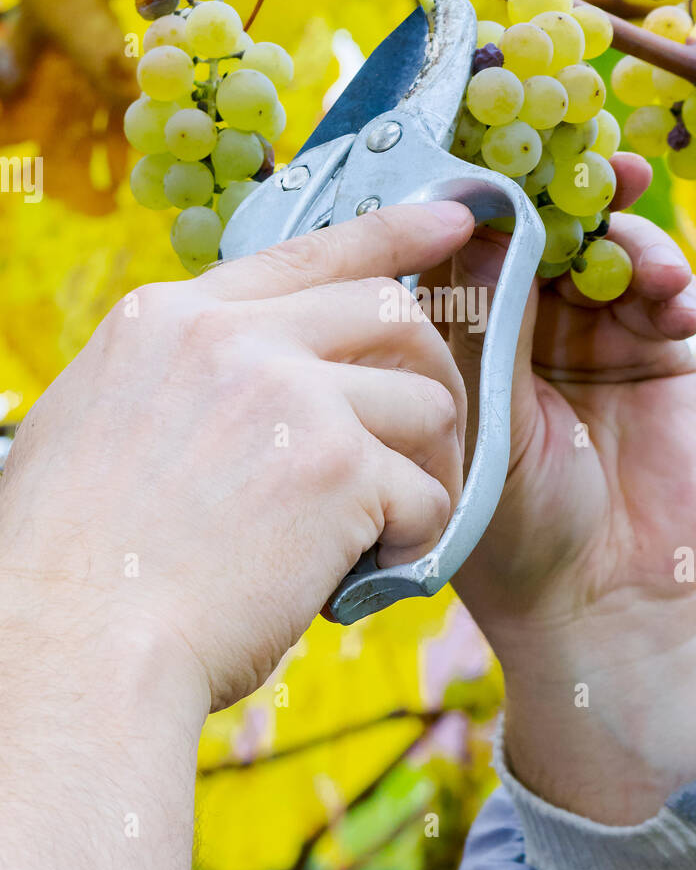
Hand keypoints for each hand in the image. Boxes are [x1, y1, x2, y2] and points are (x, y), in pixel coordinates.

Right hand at [0, 201, 472, 711]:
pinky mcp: (341, 472)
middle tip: (434, 432)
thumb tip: (231, 378)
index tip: (452, 221)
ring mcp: (294, 398)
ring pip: (428, 402)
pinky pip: (428, 494)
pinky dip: (418, 538)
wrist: (73, 649)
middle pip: (389, 313)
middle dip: (432, 367)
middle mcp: (236, 339)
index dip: (392, 233)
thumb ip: (178, 377)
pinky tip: (380, 569)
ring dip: (430, 464)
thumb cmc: (69, 563)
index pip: (306, 251)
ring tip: (398, 520)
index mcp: (172, 319)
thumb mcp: (98, 421)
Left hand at [446, 158, 695, 820]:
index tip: (513, 161)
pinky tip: (673, 305)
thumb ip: (481, 323)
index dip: (493, 197)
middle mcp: (524, 327)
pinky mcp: (657, 356)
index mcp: (462, 339)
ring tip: (644, 264)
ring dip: (632, 241)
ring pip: (610, 252)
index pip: (474, 244)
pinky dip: (672, 286)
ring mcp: (593, 337)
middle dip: (573, 195)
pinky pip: (666, 295)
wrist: (596, 606)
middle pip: (547, 231)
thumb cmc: (507, 530)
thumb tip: (475, 218)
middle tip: (604, 167)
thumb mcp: (479, 420)